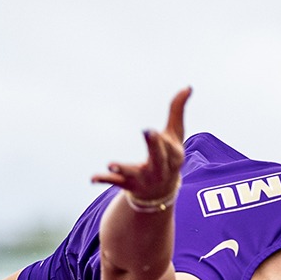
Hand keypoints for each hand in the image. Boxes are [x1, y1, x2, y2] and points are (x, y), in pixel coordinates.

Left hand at [92, 87, 191, 205]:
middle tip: (148, 131)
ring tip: (111, 164)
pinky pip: (116, 183)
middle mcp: (160, 170)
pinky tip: (93, 177)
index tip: (152, 130)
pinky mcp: (128, 185)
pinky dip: (104, 179)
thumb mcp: (175, 135)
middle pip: (158, 159)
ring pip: (133, 174)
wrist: (161, 193)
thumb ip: (177, 111)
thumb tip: (188, 87)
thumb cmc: (169, 156)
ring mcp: (143, 179)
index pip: (169, 147)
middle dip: (154, 146)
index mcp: (173, 157)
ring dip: (122, 169)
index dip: (161, 139)